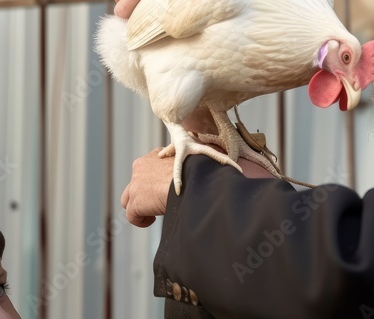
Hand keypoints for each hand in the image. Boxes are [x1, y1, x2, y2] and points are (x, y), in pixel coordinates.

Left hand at [120, 137, 275, 227]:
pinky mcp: (136, 198)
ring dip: (141, 208)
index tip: (171, 190)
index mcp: (168, 151)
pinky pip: (131, 214)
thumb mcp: (217, 159)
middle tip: (160, 204)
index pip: (156, 163)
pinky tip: (152, 221)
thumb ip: (222, 162)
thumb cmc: (212, 169)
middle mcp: (147, 162)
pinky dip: (140, 220)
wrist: (198, 177)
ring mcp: (138, 180)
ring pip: (130, 197)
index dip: (161, 179)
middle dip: (145, 193)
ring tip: (155, 216)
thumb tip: (244, 168)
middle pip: (138, 179)